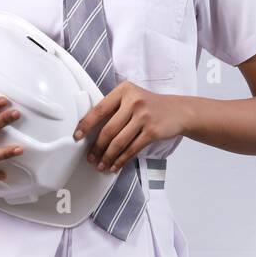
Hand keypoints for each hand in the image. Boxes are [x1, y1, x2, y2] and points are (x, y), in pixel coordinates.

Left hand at [72, 81, 189, 174]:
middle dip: (97, 148)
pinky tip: (115, 166)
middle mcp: (134, 101)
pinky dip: (121, 160)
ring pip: (119, 142)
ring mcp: (144, 116)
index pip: (99, 109)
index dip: (86, 125)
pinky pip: (132, 149)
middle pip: (108, 130)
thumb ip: (114, 108)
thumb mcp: (132, 98)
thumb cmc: (150, 106)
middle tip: (90, 158)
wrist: (178, 111)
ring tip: (101, 165)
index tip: (77, 136)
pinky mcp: (152, 131)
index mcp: (124, 90)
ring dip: (107, 157)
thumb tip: (91, 130)